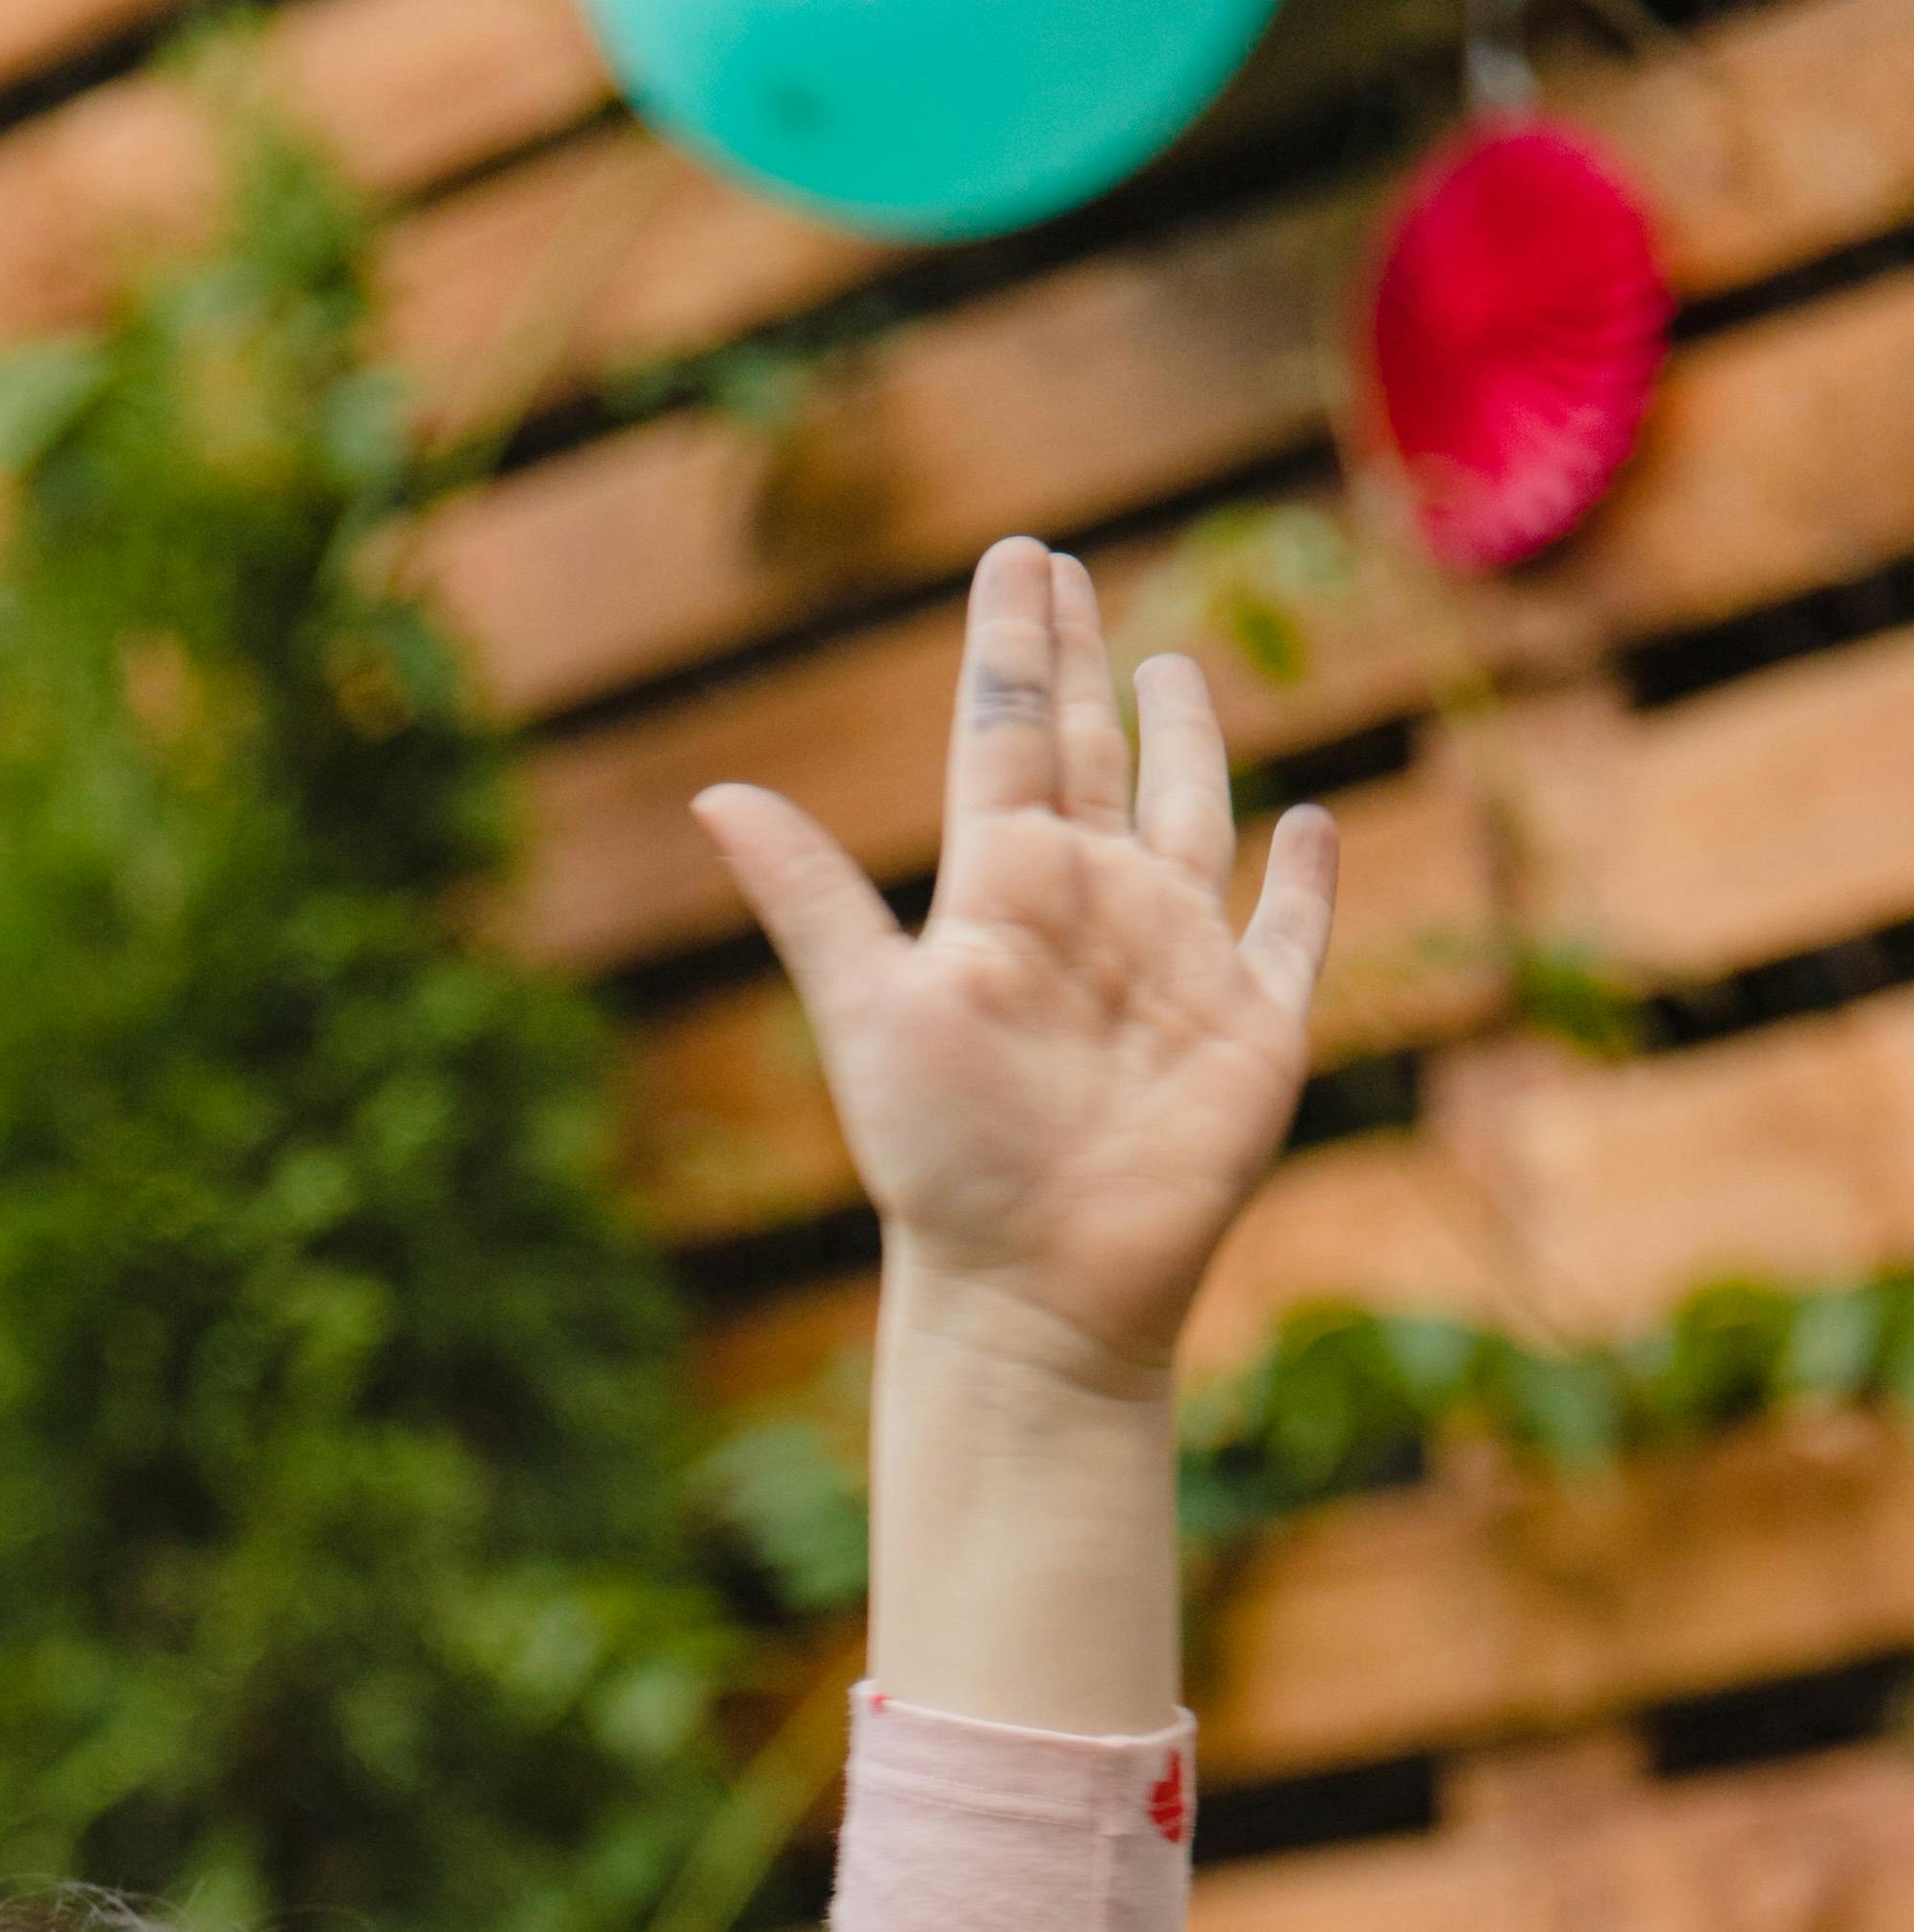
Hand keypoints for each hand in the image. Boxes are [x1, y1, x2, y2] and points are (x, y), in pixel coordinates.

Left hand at [693, 538, 1334, 1390]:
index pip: (1009, 732)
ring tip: (1173, 666)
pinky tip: (1309, 823)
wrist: (1035, 1286)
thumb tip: (711, 794)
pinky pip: (1291, 931)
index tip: (1019, 555)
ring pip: (1190, 816)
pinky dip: (1307, 880)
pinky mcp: (1253, 1026)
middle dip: (1081, 661)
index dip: (1015, 643)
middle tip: (1067, 571)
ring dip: (1186, 741)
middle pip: (1092, 750)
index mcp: (1005, 890)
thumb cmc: (944, 1161)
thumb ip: (808, 898)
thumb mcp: (871, 1011)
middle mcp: (1091, 907)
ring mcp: (1177, 962)